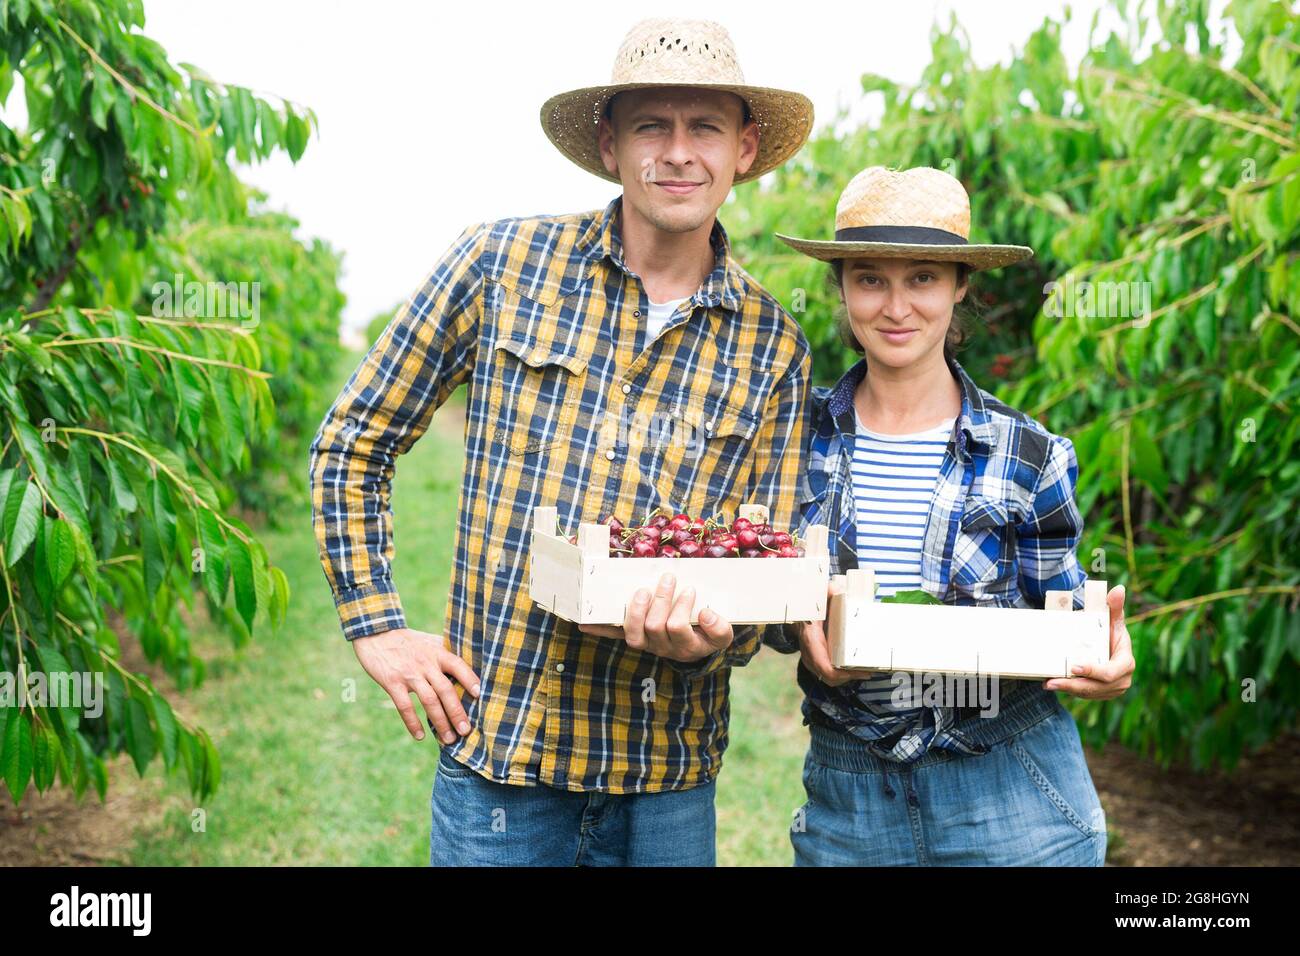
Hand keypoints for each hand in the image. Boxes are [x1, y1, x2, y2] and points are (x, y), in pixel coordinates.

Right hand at [352, 627, 480, 742]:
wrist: (376, 633)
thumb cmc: (408, 641)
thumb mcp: (430, 642)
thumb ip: (446, 654)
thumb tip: (470, 666)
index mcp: (437, 652)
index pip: (458, 665)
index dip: (470, 679)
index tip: (480, 695)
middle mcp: (426, 664)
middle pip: (446, 690)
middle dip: (457, 712)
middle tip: (466, 731)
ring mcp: (409, 674)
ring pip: (429, 701)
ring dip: (440, 722)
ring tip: (449, 739)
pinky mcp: (392, 682)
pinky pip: (404, 706)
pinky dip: (413, 723)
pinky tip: (420, 736)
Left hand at [577, 572, 734, 661]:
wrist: (697, 647)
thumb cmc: (708, 634)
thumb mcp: (722, 634)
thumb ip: (720, 628)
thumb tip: (706, 613)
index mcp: (689, 647)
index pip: (680, 629)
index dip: (682, 609)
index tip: (690, 590)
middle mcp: (665, 649)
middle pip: (655, 626)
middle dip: (661, 599)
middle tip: (668, 579)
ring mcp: (646, 644)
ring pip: (633, 634)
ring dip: (636, 609)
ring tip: (643, 591)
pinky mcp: (634, 638)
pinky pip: (615, 636)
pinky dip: (599, 629)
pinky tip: (584, 624)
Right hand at [798, 576, 867, 686]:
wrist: (798, 612)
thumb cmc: (810, 605)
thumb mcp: (819, 595)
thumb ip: (830, 591)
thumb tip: (839, 591)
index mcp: (810, 640)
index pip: (824, 667)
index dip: (842, 674)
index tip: (860, 671)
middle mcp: (809, 654)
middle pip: (829, 677)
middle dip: (849, 677)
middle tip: (868, 671)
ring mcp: (812, 659)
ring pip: (830, 678)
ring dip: (848, 677)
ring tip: (866, 671)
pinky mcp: (817, 661)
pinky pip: (829, 673)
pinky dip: (843, 674)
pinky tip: (857, 668)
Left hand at [1043, 584, 1134, 698]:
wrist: (1108, 645)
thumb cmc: (1110, 630)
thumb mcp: (1113, 618)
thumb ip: (1115, 606)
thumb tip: (1118, 589)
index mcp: (1126, 662)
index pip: (1110, 672)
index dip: (1094, 671)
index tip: (1075, 666)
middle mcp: (1122, 680)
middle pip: (1097, 687)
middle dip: (1075, 685)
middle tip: (1052, 681)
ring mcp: (1112, 689)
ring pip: (1089, 693)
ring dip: (1069, 690)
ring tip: (1049, 683)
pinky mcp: (1101, 693)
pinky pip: (1085, 695)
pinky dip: (1070, 691)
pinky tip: (1054, 684)